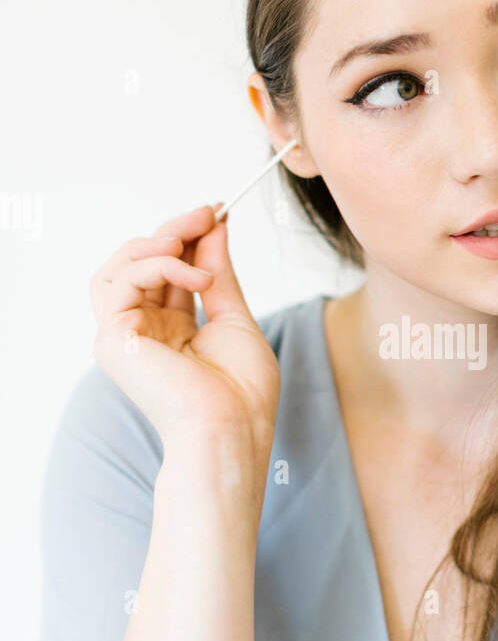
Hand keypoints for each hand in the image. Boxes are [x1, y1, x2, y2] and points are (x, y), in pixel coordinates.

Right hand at [89, 204, 280, 459]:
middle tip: (208, 212)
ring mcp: (122, 336)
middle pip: (137, 263)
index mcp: (169, 329)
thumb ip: (219, 272)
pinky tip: (196, 277)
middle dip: (173, 232)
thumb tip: (216, 227)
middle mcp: (141, 331)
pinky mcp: (112, 339)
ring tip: (195, 237)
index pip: (165, 270)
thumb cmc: (241, 391)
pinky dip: (158, 267)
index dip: (187, 238)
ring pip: (118, 268)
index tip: (216, 212)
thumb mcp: (234, 316)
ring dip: (158, 242)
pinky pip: (123, 283)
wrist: (233, 428)